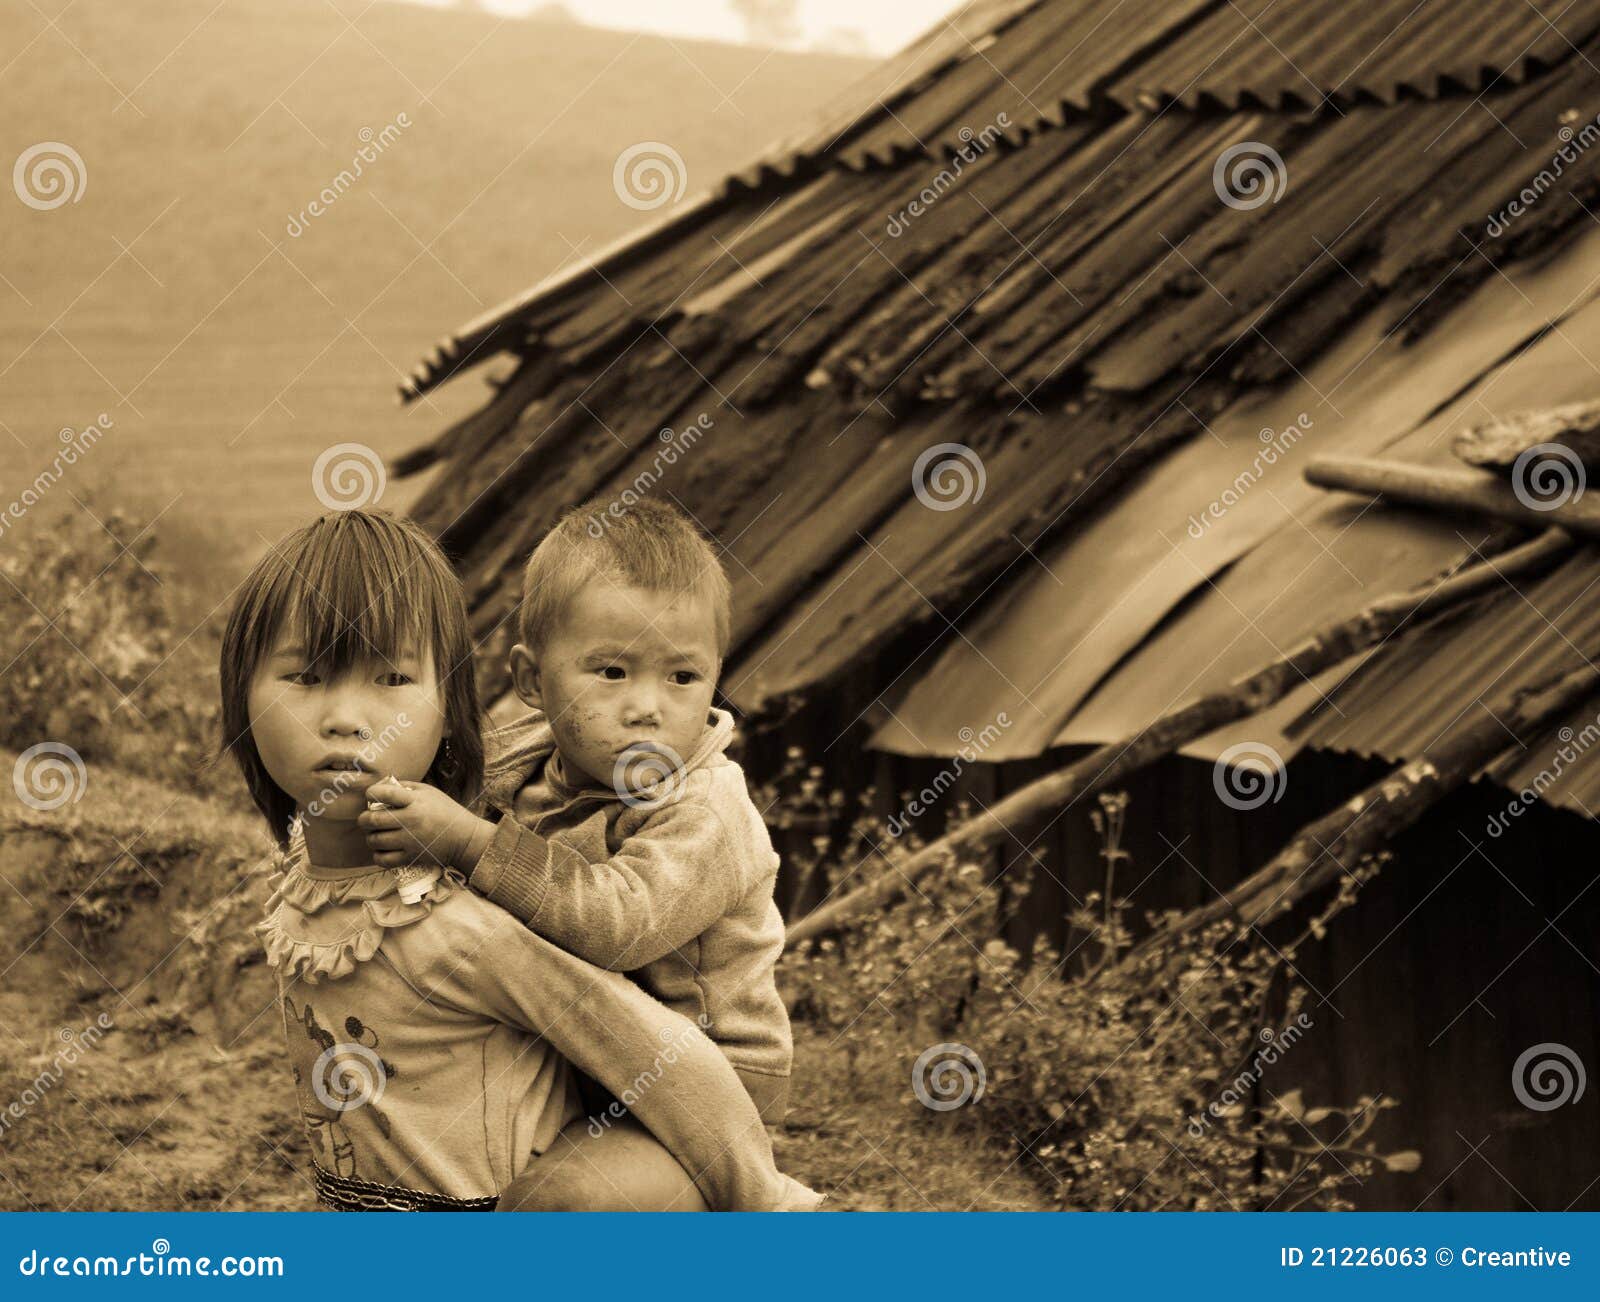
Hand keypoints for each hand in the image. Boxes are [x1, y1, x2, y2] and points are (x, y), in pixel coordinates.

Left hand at [359, 778, 494, 872]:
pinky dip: (377, 855)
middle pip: (372, 820)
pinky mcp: (411, 857)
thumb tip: (382, 787)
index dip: (371, 793)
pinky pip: (383, 859)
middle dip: (364, 819)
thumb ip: (406, 787)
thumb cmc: (447, 811)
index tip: (371, 795)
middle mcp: (410, 820)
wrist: (465, 838)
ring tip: (376, 834)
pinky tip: (381, 850)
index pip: (384, 794)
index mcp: (415, 801)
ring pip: (374, 840)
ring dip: (370, 837)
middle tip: (367, 819)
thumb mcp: (430, 792)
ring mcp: (409, 841)